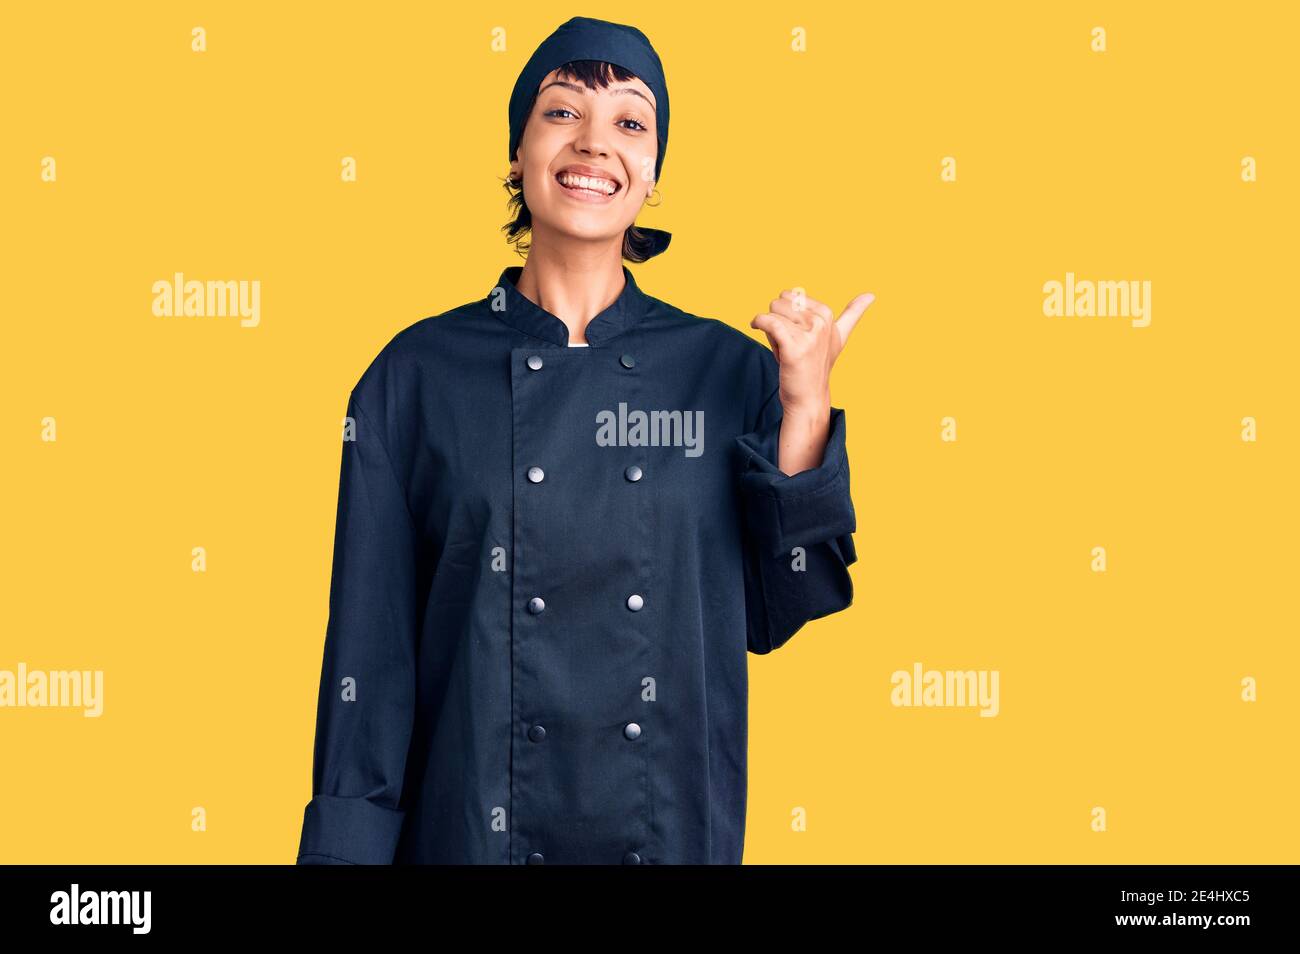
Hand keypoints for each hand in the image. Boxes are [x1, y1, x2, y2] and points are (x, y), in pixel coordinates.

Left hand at [751, 288, 874, 417]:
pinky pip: (769, 322)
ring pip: (773, 313)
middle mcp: (821, 323)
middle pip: (780, 302)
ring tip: (783, 348)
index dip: (788, 314)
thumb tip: (871, 294)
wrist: (808, 398)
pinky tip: (755, 326)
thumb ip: (853, 314)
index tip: (797, 333)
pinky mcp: (794, 348)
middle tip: (788, 342)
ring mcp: (809, 336)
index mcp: (828, 315)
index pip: (793, 296)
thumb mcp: (839, 337)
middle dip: (778, 319)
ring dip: (770, 330)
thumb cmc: (818, 365)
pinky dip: (758, 322)